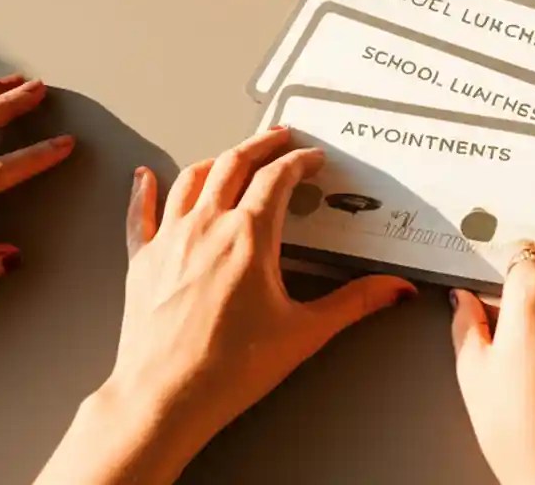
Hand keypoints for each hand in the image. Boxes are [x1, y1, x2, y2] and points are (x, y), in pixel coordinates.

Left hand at [37, 128, 414, 483]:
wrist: (164, 396)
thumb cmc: (227, 368)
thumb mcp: (304, 332)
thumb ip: (354, 303)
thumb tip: (392, 289)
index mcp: (248, 236)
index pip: (278, 178)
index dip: (299, 161)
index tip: (311, 158)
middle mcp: (207, 226)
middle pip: (234, 163)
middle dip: (261, 145)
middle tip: (279, 138)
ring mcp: (170, 240)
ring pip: (192, 179)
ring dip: (217, 160)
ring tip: (232, 155)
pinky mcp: (142, 261)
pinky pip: (142, 213)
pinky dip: (146, 191)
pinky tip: (145, 178)